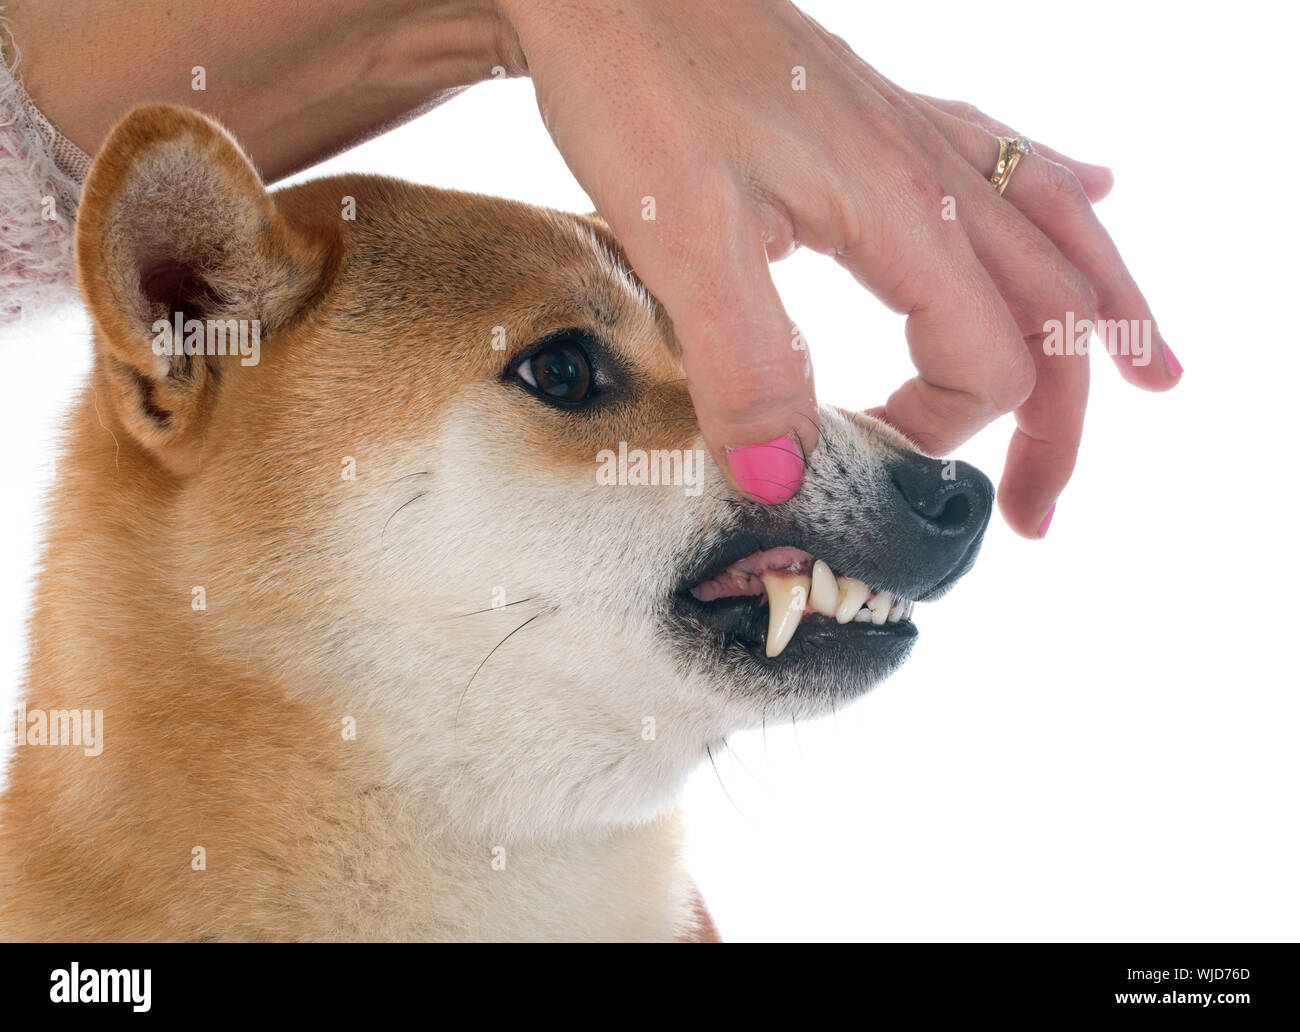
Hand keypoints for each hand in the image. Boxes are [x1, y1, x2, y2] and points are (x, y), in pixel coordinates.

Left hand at [501, 0, 1180, 535]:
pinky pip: (1008, 155)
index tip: (870, 453)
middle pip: (1051, 309)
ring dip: (1099, 314)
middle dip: (1057, 422)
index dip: (942, 429)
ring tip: (1147, 374)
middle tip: (1034, 510)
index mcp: (904, 212)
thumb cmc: (636, 83)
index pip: (990, 358)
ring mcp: (914, 133)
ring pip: (1055, 228)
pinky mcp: (881, 111)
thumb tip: (788, 480)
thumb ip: (745, 366)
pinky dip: (1063, 199)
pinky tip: (1099, 189)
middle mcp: (933, 170)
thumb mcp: (680, 239)